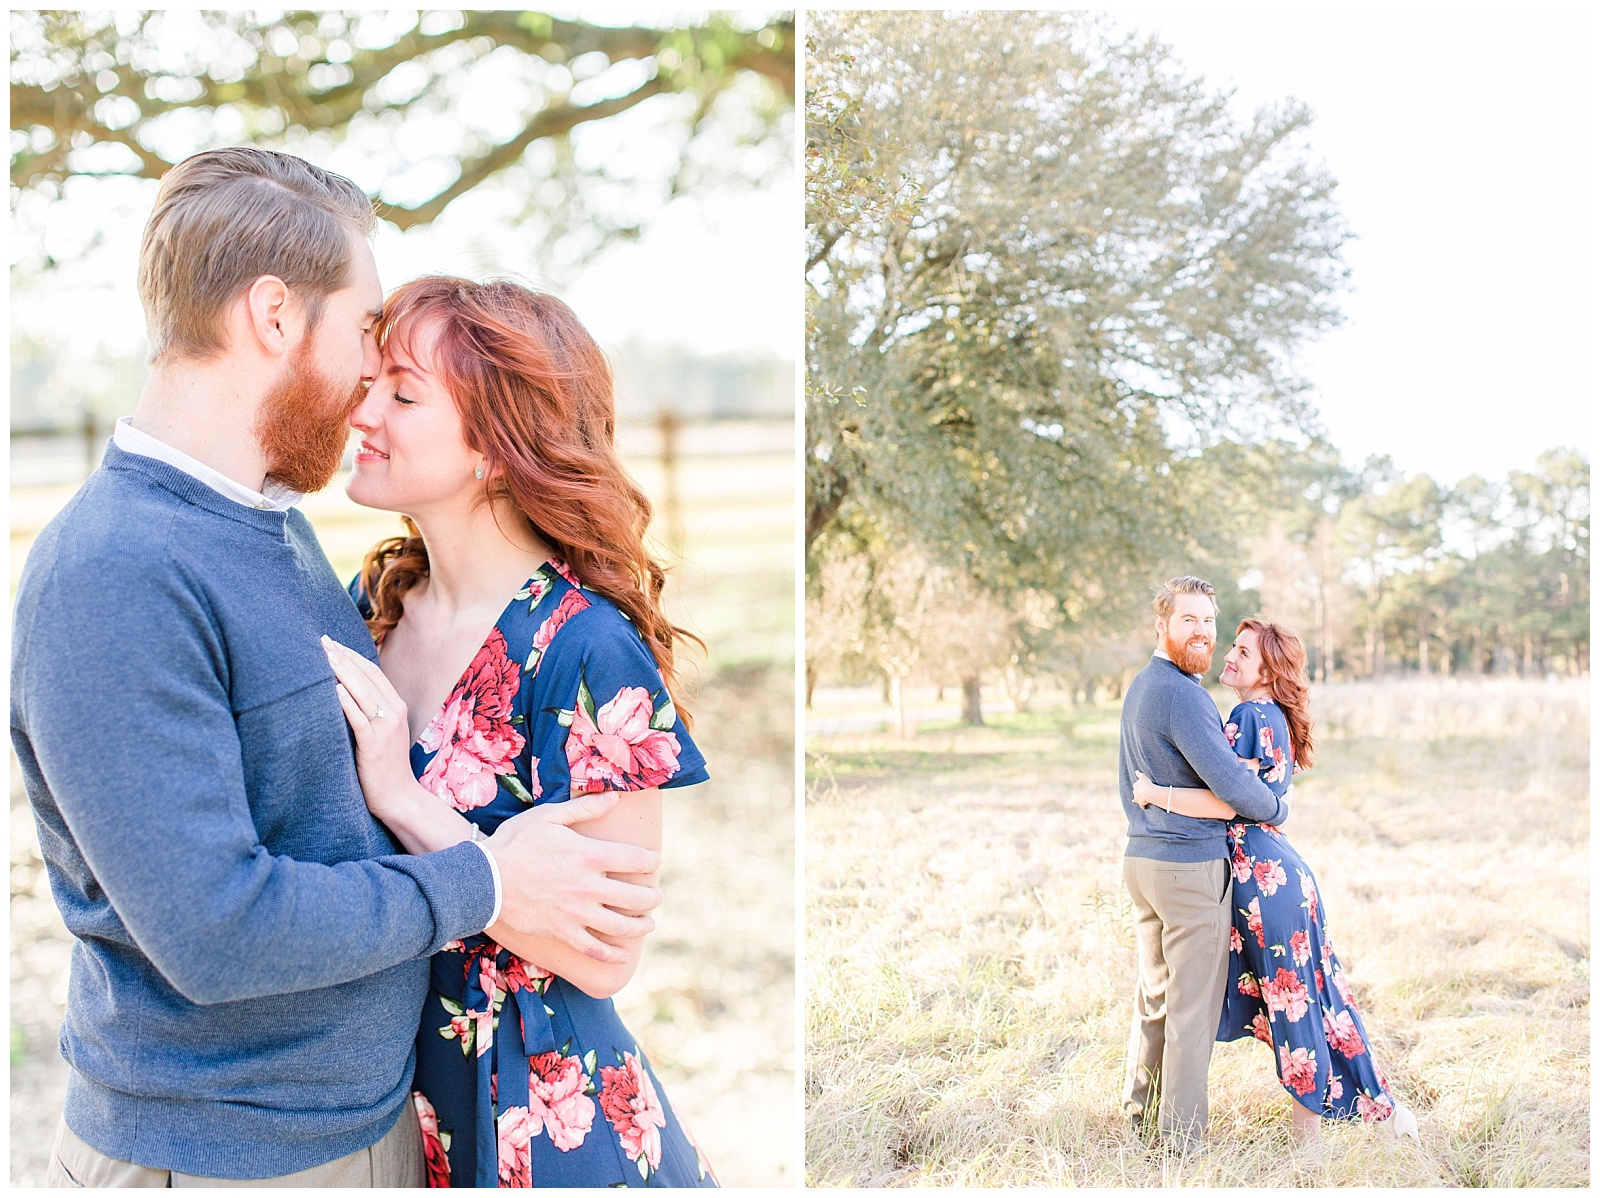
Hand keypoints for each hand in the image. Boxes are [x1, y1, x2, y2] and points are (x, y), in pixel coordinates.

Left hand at [322, 635, 415, 816]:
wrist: (399, 798)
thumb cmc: (385, 768)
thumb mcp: (382, 734)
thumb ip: (369, 714)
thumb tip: (342, 696)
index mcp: (396, 707)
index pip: (373, 673)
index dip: (352, 656)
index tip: (333, 643)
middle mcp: (394, 712)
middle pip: (367, 677)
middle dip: (343, 657)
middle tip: (322, 641)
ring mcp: (386, 728)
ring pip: (363, 692)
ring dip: (343, 672)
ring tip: (325, 656)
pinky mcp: (374, 745)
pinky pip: (359, 719)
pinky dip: (347, 702)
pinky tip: (333, 689)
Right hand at [486, 792, 663, 963]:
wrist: (484, 879)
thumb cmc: (515, 842)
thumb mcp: (549, 815)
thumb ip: (585, 807)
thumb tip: (614, 796)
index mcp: (589, 855)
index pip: (637, 859)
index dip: (652, 861)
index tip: (654, 862)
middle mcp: (589, 886)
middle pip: (636, 897)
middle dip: (653, 898)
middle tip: (657, 897)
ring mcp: (576, 912)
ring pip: (621, 926)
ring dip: (642, 926)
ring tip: (649, 924)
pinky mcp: (562, 932)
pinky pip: (593, 949)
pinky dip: (611, 955)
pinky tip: (621, 956)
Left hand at [1132, 769, 1159, 808]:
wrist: (1149, 793)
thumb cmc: (1147, 784)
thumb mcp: (1143, 777)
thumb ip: (1139, 774)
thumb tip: (1136, 771)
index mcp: (1135, 785)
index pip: (1136, 785)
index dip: (1139, 786)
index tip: (1141, 786)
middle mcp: (1135, 792)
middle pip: (1135, 792)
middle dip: (1137, 792)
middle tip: (1141, 792)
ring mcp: (1137, 798)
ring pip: (1137, 798)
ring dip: (1138, 798)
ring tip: (1142, 799)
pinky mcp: (1141, 803)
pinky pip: (1141, 805)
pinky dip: (1142, 806)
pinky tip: (1143, 807)